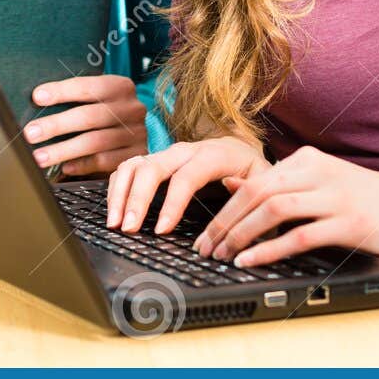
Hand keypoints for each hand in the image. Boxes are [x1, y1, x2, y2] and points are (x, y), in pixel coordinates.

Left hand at [24, 75, 147, 175]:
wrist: (133, 133)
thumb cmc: (104, 112)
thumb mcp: (97, 98)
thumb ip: (76, 98)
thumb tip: (37, 101)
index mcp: (121, 87)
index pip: (89, 87)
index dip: (62, 91)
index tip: (37, 97)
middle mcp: (132, 109)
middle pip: (89, 116)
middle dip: (56, 125)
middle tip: (31, 133)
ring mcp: (136, 134)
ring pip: (94, 142)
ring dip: (63, 151)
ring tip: (40, 157)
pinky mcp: (134, 156)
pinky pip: (103, 162)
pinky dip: (81, 165)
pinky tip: (65, 167)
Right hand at [105, 135, 265, 232]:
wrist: (239, 148)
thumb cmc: (251, 171)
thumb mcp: (264, 181)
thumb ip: (251, 193)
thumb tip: (229, 200)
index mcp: (213, 155)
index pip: (186, 177)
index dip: (171, 204)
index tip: (161, 230)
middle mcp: (184, 150)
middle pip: (152, 168)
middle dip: (136, 199)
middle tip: (129, 229)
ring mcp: (165, 154)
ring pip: (133, 165)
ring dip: (120, 194)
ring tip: (114, 223)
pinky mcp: (154, 161)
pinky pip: (127, 169)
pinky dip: (117, 189)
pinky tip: (114, 211)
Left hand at [193, 146, 378, 265]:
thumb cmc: (368, 198)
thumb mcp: (320, 182)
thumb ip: (278, 183)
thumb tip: (229, 183)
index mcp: (306, 160)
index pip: (252, 181)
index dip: (222, 208)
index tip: (205, 234)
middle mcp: (318, 172)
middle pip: (256, 192)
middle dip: (224, 223)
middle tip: (205, 248)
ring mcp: (335, 196)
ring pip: (274, 209)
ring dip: (242, 235)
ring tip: (223, 256)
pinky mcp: (351, 223)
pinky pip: (301, 235)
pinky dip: (271, 249)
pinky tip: (252, 262)